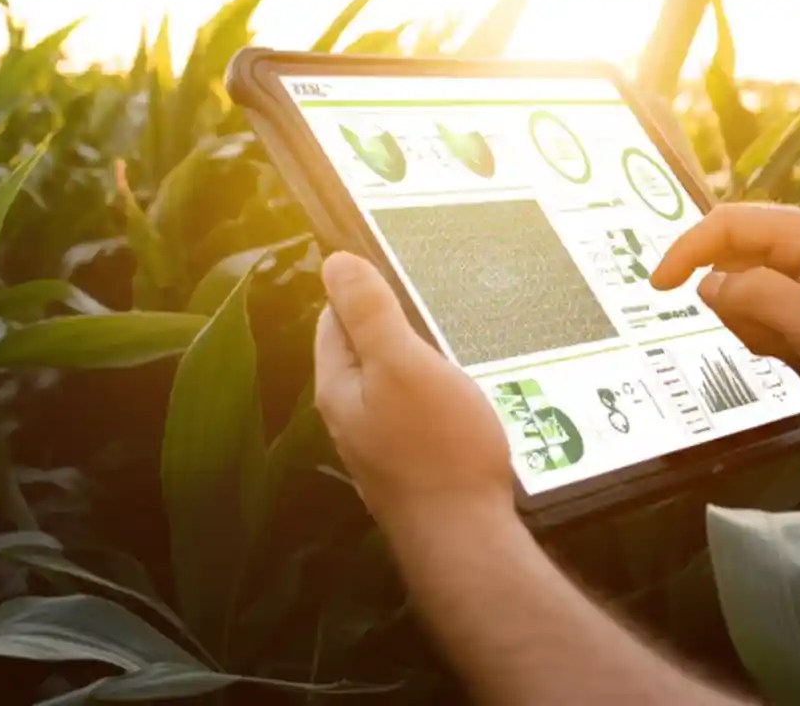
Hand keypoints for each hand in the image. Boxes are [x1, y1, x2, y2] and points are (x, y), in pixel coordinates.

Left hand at [313, 252, 512, 524]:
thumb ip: (370, 314)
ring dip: (416, 366)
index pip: (334, 321)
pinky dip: (433, 400)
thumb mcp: (404, 365)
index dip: (362, 293)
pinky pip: (414, 418)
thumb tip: (335, 262)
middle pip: (362, 355)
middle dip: (392, 329)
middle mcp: (350, 419)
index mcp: (339, 387)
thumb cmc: (438, 448)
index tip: (403, 277)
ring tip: (455, 351)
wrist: (465, 538)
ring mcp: (379, 448)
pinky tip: (461, 402)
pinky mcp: (411, 469)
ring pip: (391, 388)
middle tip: (436, 310)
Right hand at [650, 204, 799, 414]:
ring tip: (792, 348)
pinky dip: (766, 335)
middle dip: (735, 305)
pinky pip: (761, 311)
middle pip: (732, 259)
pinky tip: (798, 354)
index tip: (658, 287)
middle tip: (770, 339)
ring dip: (753, 326)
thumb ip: (755, 297)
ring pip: (742, 290)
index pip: (727, 224)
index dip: (686, 250)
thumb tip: (709, 285)